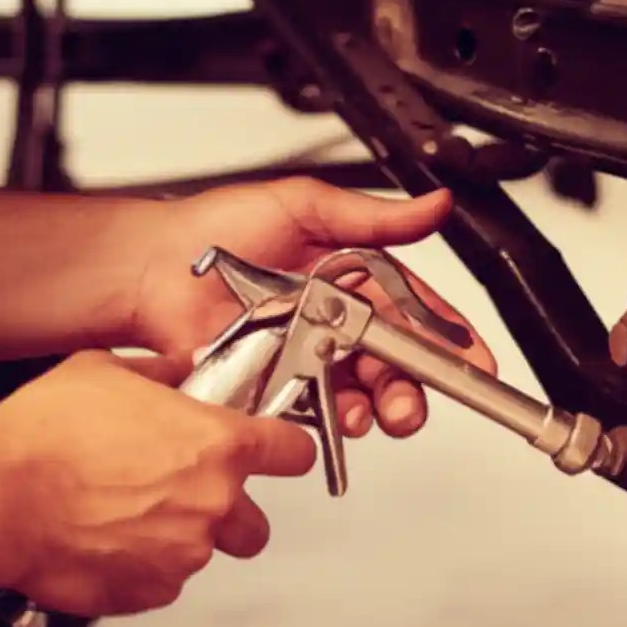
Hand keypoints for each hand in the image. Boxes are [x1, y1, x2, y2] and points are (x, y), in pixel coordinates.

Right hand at [0, 350, 315, 615]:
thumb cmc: (44, 436)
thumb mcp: (106, 372)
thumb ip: (159, 373)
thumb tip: (176, 368)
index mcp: (218, 445)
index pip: (294, 452)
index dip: (287, 451)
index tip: (279, 453)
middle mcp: (213, 503)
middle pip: (256, 523)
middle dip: (230, 512)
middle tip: (186, 495)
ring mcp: (184, 553)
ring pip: (203, 553)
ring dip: (178, 538)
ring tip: (127, 514)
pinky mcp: (149, 591)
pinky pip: (162, 582)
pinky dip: (142, 567)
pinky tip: (105, 538)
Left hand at [126, 177, 496, 439]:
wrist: (153, 270)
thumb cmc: (217, 230)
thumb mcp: (305, 206)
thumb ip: (374, 218)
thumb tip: (435, 206)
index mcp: (355, 278)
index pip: (417, 311)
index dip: (449, 337)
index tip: (473, 360)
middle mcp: (338, 321)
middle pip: (398, 363)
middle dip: (415, 387)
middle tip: (413, 400)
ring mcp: (310, 357)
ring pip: (363, 393)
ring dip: (377, 407)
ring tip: (372, 411)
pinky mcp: (279, 386)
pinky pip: (316, 411)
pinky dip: (330, 420)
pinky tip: (336, 416)